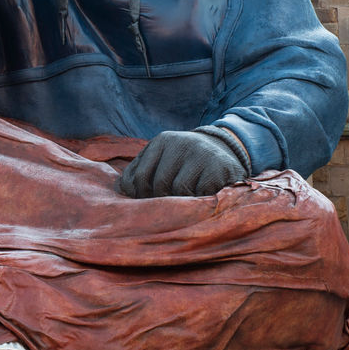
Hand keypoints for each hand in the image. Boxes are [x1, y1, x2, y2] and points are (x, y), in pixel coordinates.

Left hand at [119, 127, 249, 197]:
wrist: (226, 151)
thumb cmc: (184, 162)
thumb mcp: (162, 159)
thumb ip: (140, 172)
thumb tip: (122, 191)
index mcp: (162, 141)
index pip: (139, 175)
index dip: (140, 196)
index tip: (146, 204)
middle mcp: (181, 143)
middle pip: (160, 184)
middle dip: (161, 200)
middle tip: (167, 208)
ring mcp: (202, 154)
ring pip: (180, 190)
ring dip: (181, 202)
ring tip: (185, 200)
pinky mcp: (220, 168)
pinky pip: (201, 194)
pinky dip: (198, 201)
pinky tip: (202, 197)